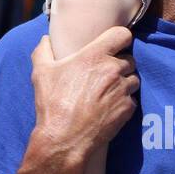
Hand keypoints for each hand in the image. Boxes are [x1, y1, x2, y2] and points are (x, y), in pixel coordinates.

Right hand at [29, 25, 140, 162]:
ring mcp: (122, 90)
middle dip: (119, 64)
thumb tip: (46, 39)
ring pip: (133, 78)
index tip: (113, 45)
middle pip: (130, 58)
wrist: (64, 139)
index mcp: (94, 56)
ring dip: (124, 82)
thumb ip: (43, 51)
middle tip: (104, 73)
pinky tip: (108, 106)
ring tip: (107, 91)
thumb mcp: (41, 73)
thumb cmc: (52, 104)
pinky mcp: (128, 109)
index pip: (122, 35)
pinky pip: (132, 99)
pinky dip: (123, 101)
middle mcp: (113, 70)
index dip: (119, 38)